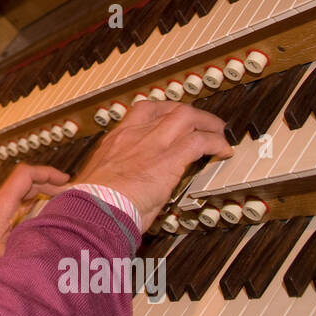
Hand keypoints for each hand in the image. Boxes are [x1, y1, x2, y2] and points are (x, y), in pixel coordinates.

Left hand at [0, 163, 69, 276]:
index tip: (64, 180)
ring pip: (19, 189)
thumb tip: (58, 235)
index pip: (25, 174)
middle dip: (48, 183)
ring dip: (39, 191)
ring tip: (59, 201)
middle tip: (68, 193)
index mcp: (0, 204)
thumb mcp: (10, 253)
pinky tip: (40, 211)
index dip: (47, 172)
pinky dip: (29, 200)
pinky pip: (13, 199)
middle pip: (25, 180)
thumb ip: (33, 240)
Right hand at [71, 100, 232, 225]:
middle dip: (188, 113)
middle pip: (167, 108)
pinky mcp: (170, 158)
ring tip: (218, 133)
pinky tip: (223, 150)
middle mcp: (134, 135)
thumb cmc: (92, 202)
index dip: (160, 112)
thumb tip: (120, 188)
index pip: (141, 113)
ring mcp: (153, 143)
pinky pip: (201, 141)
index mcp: (115, 140)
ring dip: (207, 123)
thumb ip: (115, 178)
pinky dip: (216, 143)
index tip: (169, 119)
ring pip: (186, 116)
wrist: (94, 207)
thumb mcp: (100, 183)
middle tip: (201, 122)